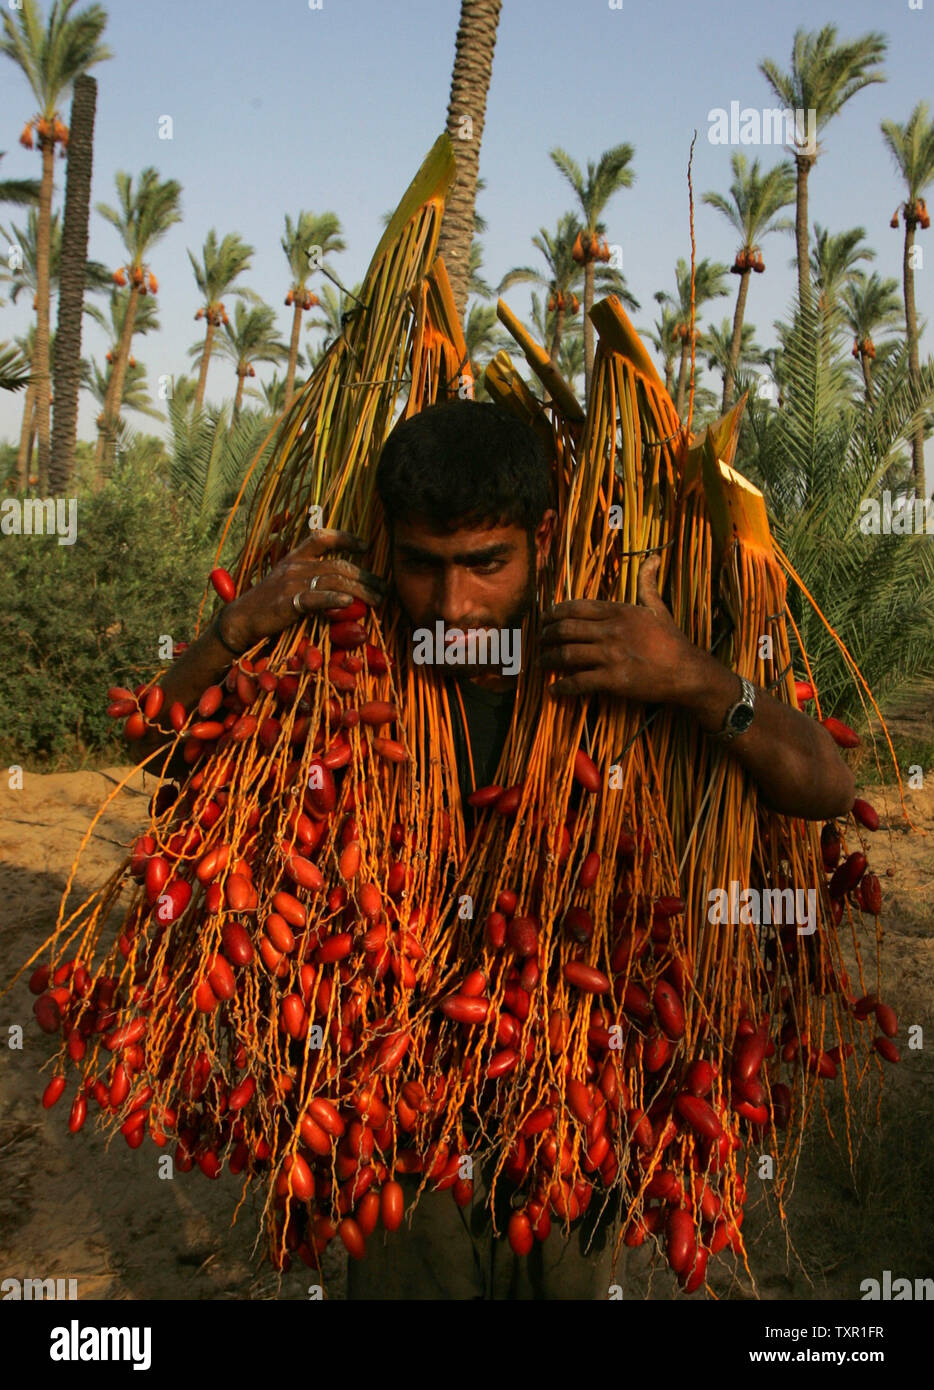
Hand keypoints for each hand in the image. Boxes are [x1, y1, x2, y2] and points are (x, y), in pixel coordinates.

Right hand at [219, 528, 386, 649]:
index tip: (366, 547)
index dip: (346, 538)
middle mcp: (295, 566)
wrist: (241, 620)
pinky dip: (333, 600)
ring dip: (360, 591)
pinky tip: (349, 603)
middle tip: (383, 587)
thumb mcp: (288, 583)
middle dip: (365, 576)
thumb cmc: (268, 605)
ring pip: (333, 581)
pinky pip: (315, 598)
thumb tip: (344, 589)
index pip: (322, 537)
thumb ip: (312, 580)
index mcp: (295, 558)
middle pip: (338, 565)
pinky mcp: (288, 602)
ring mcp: (291, 583)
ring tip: (378, 600)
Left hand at [538, 554, 705, 703]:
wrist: (685, 671)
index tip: (544, 618)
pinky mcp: (612, 680)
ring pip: (566, 655)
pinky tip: (554, 689)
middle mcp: (610, 631)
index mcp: (617, 611)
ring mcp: (610, 656)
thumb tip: (653, 558)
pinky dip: (562, 686)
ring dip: (548, 659)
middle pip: (565, 630)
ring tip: (541, 662)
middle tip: (539, 641)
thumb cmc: (671, 640)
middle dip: (546, 635)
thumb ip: (647, 583)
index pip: (575, 607)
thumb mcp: (657, 607)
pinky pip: (578, 682)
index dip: (554, 613)